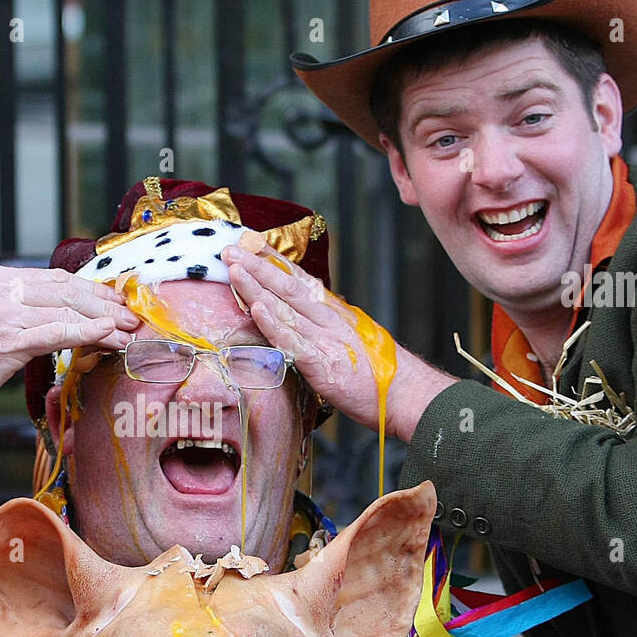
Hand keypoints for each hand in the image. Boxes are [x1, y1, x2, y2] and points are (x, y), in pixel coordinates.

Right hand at [0, 265, 140, 424]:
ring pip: (67, 311)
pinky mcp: (8, 341)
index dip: (91, 289)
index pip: (56, 278)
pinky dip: (87, 333)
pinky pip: (57, 333)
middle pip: (67, 290)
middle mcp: (1, 288)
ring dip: (103, 322)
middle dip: (104, 304)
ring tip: (127, 333)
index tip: (114, 301)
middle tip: (130, 316)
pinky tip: (108, 336)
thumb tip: (61, 315)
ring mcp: (4, 313)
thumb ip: (19, 310)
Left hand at [223, 245, 387, 430]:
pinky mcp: (323, 363)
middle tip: (229, 249)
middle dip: (256, 265)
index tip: (250, 242)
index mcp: (335, 313)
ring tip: (234, 268)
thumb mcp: (353, 339)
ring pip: (285, 306)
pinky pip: (294, 340)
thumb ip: (328, 327)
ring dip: (256, 286)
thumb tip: (306, 316)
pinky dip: (274, 323)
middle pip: (288, 285)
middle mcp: (329, 319)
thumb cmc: (380, 374)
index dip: (273, 260)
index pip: (299, 279)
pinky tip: (257, 308)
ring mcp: (325, 339)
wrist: (407, 395)